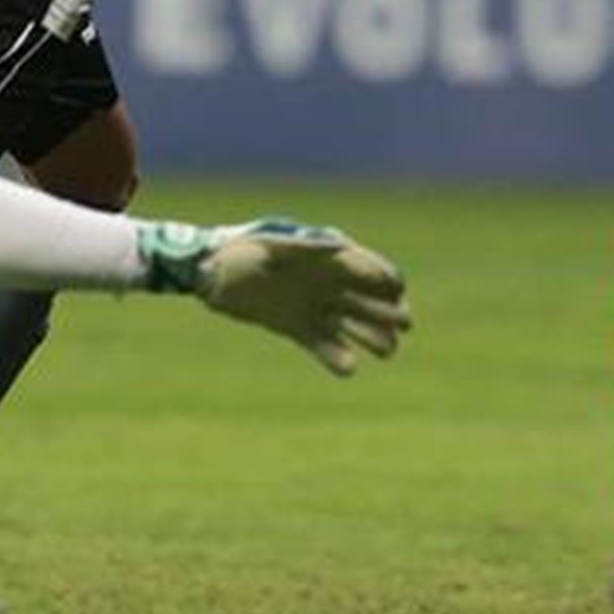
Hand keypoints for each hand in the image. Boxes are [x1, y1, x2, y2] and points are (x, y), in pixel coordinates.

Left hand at [139, 219, 411, 375]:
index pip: (369, 267)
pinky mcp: (297, 329)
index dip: (387, 278)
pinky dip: (337, 358)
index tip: (396, 292)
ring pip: (354, 325)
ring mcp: (313, 306)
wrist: (208, 273)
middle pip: (370, 298)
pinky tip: (349, 369)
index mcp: (326, 257)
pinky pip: (324, 346)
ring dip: (373, 338)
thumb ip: (306, 247)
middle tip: (405, 325)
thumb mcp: (272, 244)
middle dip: (390, 310)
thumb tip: (340, 246)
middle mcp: (326, 283)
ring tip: (388, 352)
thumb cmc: (241, 249)